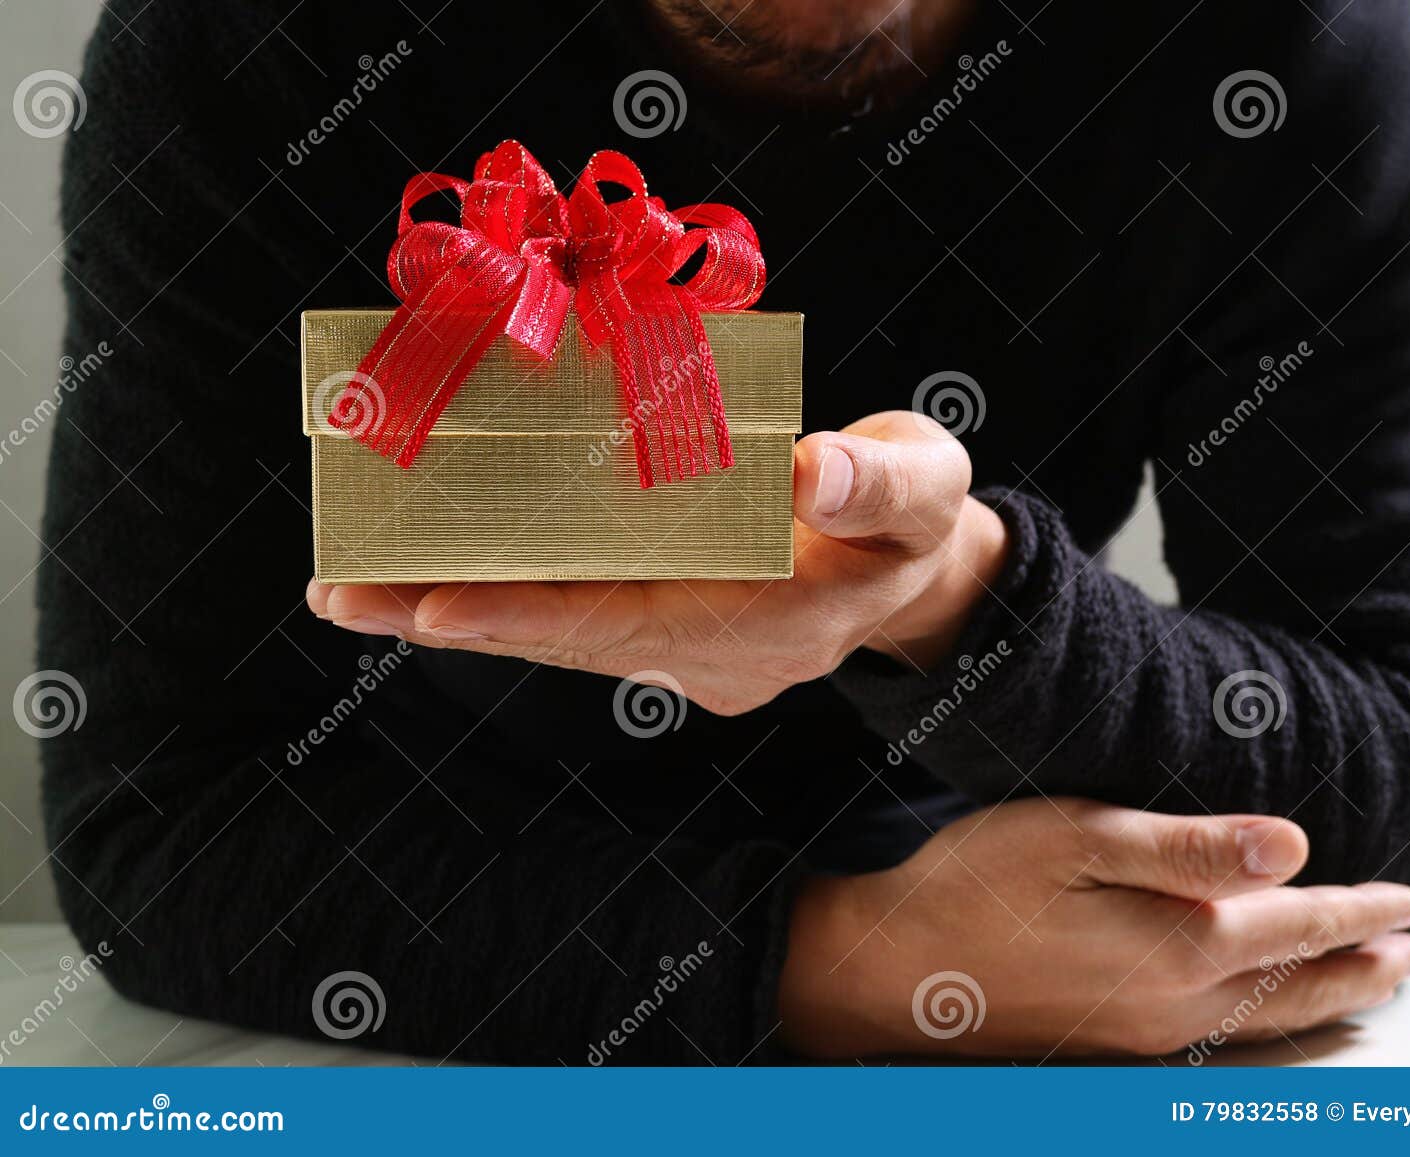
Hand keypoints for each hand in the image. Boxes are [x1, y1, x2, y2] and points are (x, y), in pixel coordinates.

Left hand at [307, 411, 1008, 713]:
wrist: (910, 574)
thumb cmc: (915, 519)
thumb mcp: (926, 485)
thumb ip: (881, 482)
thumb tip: (809, 470)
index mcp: (775, 620)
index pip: (635, 621)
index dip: (534, 613)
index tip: (434, 604)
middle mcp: (712, 652)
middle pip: (567, 639)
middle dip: (453, 617)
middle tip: (341, 597)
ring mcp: (683, 651)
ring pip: (556, 634)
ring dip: (454, 612)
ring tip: (349, 591)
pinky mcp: (664, 631)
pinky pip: (572, 613)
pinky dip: (499, 594)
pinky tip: (421, 577)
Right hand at [777, 798, 1409, 1058]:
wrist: (892, 970)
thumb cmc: (974, 885)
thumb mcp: (1077, 837)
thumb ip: (1189, 847)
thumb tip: (1293, 846)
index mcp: (1179, 944)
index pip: (1299, 923)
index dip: (1360, 909)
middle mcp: (1176, 1003)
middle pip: (1297, 986)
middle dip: (1363, 966)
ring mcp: (1144, 1036)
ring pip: (1266, 1022)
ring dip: (1327, 1002)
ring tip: (1368, 990)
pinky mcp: (1110, 1046)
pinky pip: (1222, 1041)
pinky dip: (1270, 1026)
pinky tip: (1263, 1015)